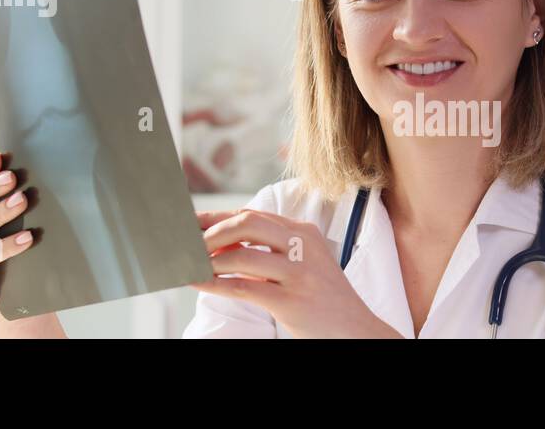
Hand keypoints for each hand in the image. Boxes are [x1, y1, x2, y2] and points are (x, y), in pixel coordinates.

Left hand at [192, 209, 400, 338]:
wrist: (356, 329)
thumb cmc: (323, 298)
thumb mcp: (303, 264)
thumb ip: (270, 252)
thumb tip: (221, 245)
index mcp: (304, 232)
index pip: (253, 215)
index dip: (218, 217)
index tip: (192, 222)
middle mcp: (303, 246)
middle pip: (247, 224)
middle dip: (212, 232)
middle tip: (188, 244)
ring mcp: (299, 273)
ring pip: (242, 256)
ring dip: (208, 260)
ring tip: (189, 264)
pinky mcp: (292, 301)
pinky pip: (244, 287)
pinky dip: (215, 283)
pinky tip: (197, 281)